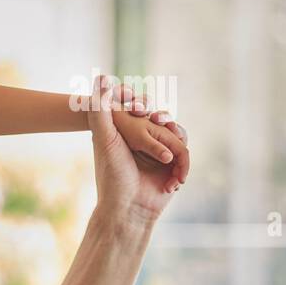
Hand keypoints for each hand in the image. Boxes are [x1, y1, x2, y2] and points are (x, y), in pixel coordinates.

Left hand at [87, 76, 188, 225]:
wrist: (127, 207)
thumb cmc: (111, 174)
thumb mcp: (104, 138)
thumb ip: (100, 109)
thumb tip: (101, 77)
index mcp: (125, 133)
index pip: (139, 108)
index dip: (139, 104)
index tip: (135, 105)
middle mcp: (143, 142)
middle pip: (161, 119)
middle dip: (161, 118)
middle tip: (156, 119)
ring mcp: (159, 154)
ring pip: (176, 134)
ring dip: (173, 138)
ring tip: (165, 151)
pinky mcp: (172, 167)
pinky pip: (185, 153)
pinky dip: (181, 162)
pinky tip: (170, 172)